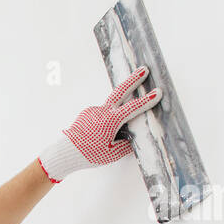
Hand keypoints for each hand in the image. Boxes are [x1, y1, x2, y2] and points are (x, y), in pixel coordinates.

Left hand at [37, 66, 162, 182]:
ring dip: (113, 118)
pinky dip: (103, 123)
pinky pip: (100, 115)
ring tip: (104, 137)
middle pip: (121, 91)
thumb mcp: (112, 153)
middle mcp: (102, 111)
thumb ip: (126, 144)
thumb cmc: (88, 154)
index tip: (158, 92)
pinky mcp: (86, 113)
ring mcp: (93, 110)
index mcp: (111, 120)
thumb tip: (132, 138)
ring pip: (109, 109)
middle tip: (143, 69)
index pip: (134, 108)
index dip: (147, 100)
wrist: (65, 152)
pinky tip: (96, 136)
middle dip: (133, 80)